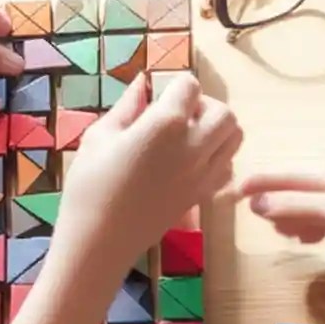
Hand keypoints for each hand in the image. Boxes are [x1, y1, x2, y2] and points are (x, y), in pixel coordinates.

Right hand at [54, 75, 241, 274]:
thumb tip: (142, 83)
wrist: (100, 240)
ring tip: (187, 137)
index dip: (172, 87)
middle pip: (224, 111)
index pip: (190, 85)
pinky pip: (228, 167)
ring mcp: (203, 173)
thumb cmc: (90, 184)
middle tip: (176, 116)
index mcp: (166, 124)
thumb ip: (128, 106)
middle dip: (204, 105)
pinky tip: (189, 162)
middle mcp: (193, 146)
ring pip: (234, 138)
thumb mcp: (99, 136)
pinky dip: (217, 158)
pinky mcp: (203, 195)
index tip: (154, 98)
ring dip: (217, 130)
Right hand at [237, 165, 324, 277]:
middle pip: (291, 188)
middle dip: (270, 203)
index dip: (254, 183)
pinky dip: (308, 227)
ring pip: (304, 206)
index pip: (281, 175)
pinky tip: (307, 240)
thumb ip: (298, 206)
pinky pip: (320, 220)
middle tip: (253, 223)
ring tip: (282, 235)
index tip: (227, 193)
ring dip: (289, 217)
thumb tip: (256, 202)